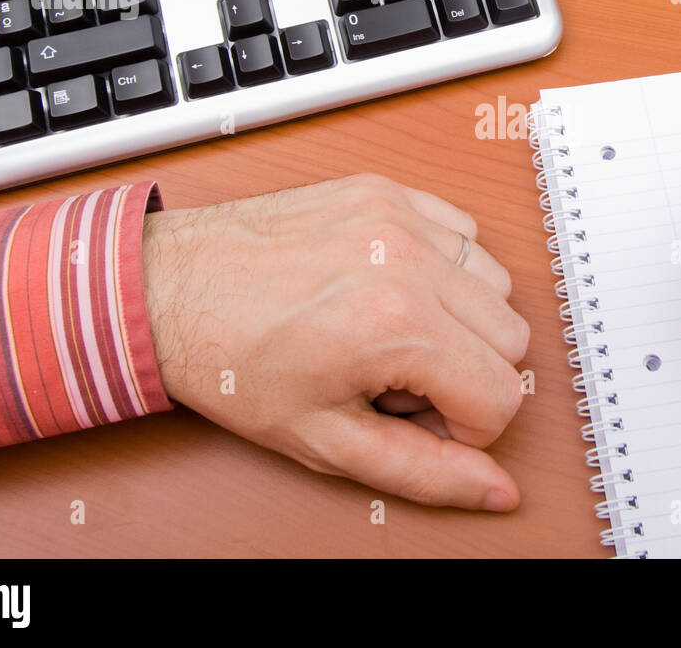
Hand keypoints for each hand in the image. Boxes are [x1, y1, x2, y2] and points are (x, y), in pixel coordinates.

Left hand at [141, 174, 529, 510]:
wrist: (168, 288)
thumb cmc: (233, 360)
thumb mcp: (326, 440)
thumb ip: (423, 472)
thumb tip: (495, 489)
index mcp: (398, 325)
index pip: (502, 396)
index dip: (463, 427)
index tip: (414, 419)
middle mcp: (409, 260)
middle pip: (512, 339)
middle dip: (467, 373)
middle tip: (398, 380)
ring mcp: (400, 216)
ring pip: (498, 284)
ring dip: (462, 319)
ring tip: (394, 332)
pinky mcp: (386, 191)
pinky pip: (464, 233)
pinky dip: (446, 267)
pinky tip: (395, 288)